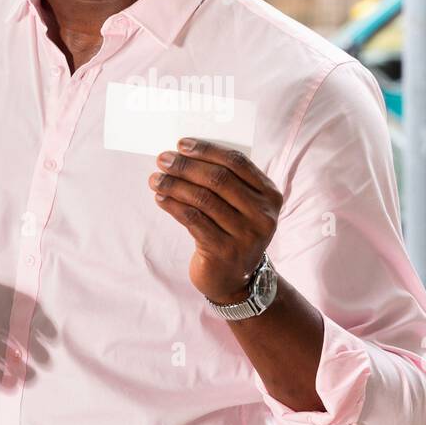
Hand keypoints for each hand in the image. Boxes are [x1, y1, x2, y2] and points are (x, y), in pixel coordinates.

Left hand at [149, 137, 282, 303]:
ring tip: (155, 179)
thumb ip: (226, 182)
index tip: (181, 144)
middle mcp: (263, 214)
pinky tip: (161, 199)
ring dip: (175, 185)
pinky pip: (193, 220)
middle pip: (219, 179)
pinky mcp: (225, 251)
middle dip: (186, 166)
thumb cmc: (232, 232)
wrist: (236, 280)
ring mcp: (246, 235)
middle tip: (162, 160)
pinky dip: (174, 206)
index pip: (238, 163)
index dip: (207, 150)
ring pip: (203, 199)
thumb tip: (185, 154)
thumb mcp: (241, 207)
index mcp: (270, 195)